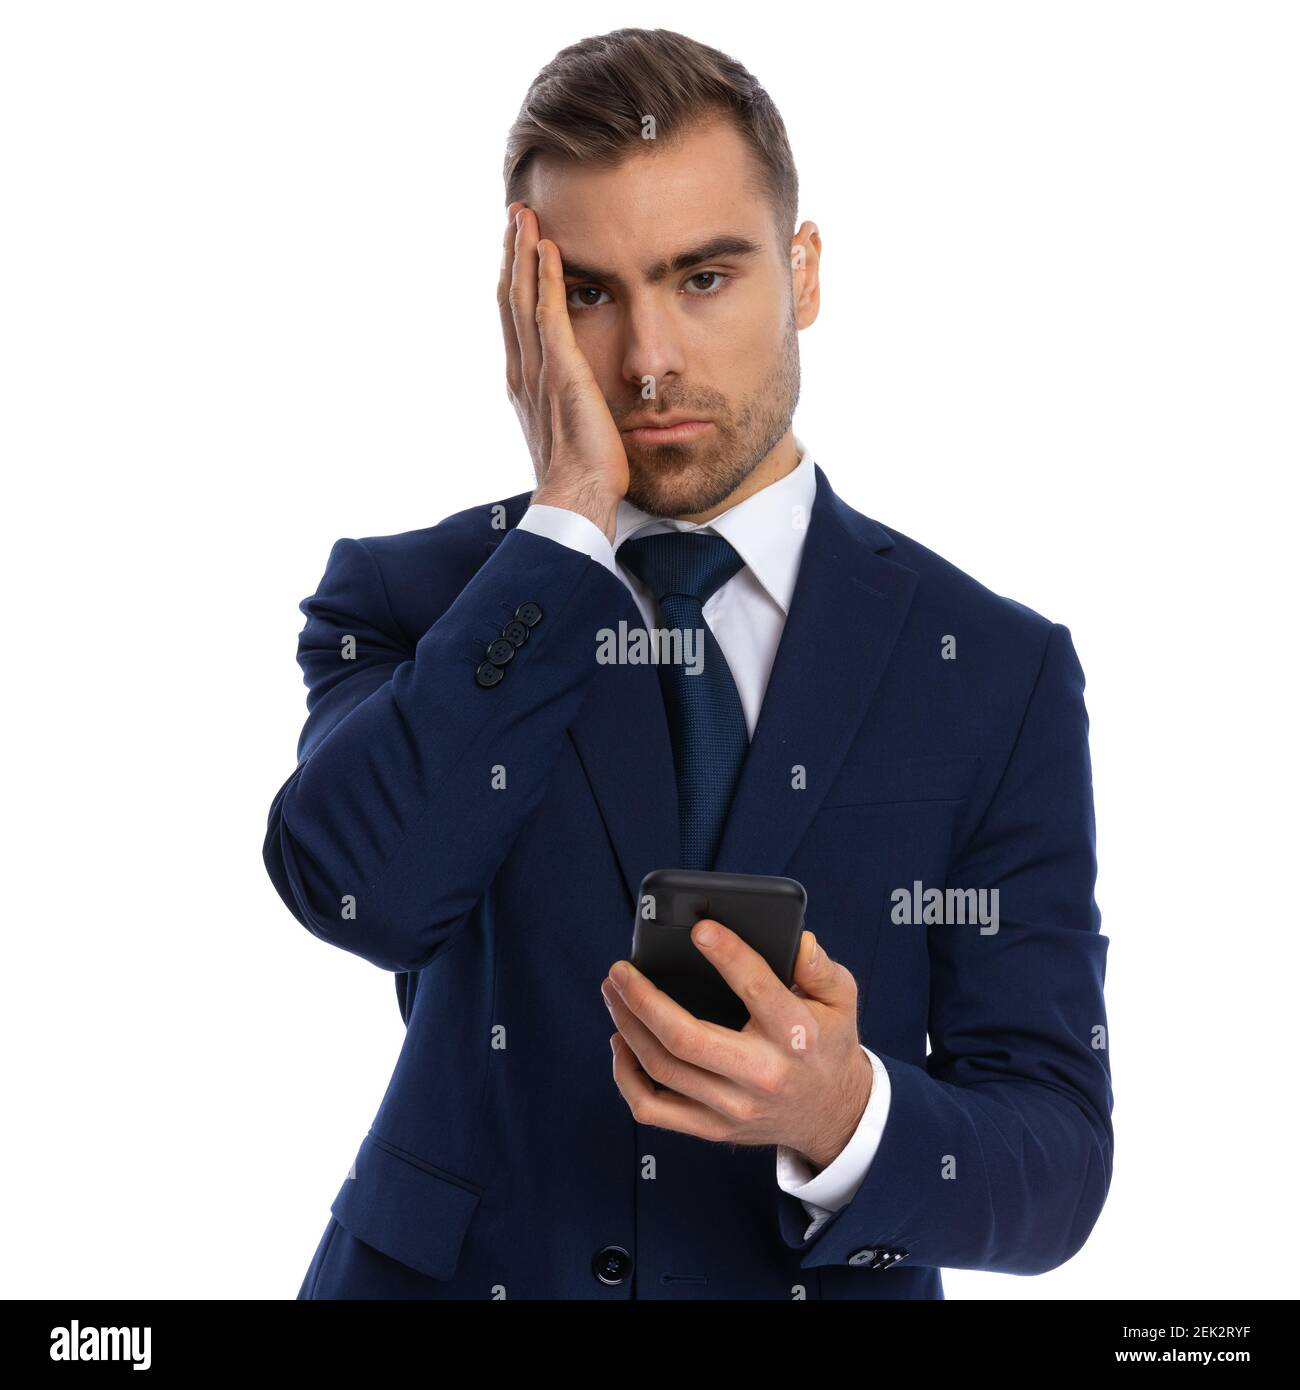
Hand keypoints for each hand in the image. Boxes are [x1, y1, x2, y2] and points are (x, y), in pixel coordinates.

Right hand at [498, 201, 628, 542]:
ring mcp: (538, 371)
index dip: (514, 280)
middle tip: (515, 214)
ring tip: (524, 215)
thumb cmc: (582, 477)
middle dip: (511, 254)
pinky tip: (548, 247)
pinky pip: (549, 314)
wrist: (576, 499)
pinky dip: (546, 278)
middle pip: (510, 299)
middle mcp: (523, 372)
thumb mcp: (572, 432)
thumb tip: (581, 398)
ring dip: (523, 253)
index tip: (518, 248)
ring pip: (522, 298)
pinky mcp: (561, 372)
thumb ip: (569, 406)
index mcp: (525, 384)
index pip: (515, 320)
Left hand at [601, 925, 872, 1170]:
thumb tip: (798, 940)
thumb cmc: (827, 1043)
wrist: (833, 1114)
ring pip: (662, 1069)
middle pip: (685, 1039)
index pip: (756, 989)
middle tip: (619, 970)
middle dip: (642, 999)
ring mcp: (733, 1108)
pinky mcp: (713, 1129)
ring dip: (627, 1026)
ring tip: (613, 993)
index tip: (698, 929)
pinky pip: (653, 1109)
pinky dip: (625, 1076)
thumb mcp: (840, 999)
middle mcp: (762, 1074)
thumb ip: (820, 967)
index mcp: (795, 1035)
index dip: (726, 954)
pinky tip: (620, 1043)